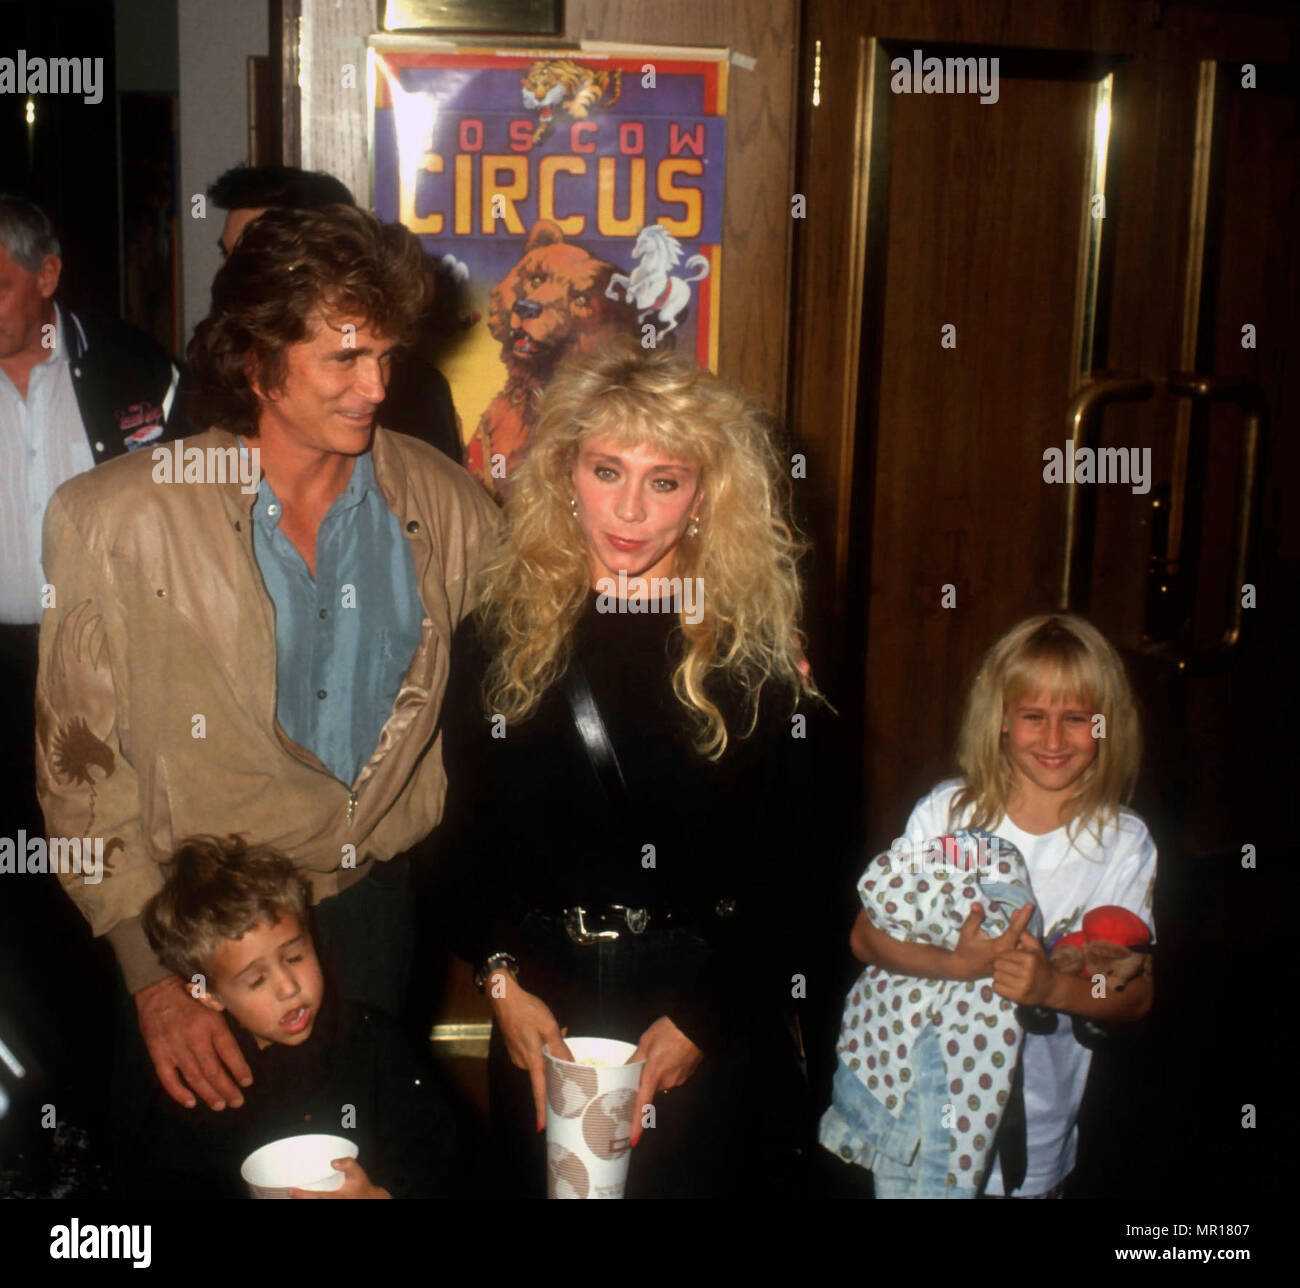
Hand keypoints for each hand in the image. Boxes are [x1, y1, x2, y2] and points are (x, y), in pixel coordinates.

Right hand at [134, 975, 252, 1110]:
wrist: (158, 989)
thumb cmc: (192, 995)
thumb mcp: (214, 1004)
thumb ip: (225, 1026)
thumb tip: (243, 1046)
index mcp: (211, 1023)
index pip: (229, 1051)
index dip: (239, 1069)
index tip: (247, 1082)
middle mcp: (194, 1037)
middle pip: (213, 1069)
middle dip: (227, 1088)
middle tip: (237, 1102)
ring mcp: (174, 1047)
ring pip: (194, 1077)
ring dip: (208, 1094)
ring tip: (220, 1105)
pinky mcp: (158, 1054)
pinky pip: (169, 1078)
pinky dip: (179, 1092)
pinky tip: (191, 1102)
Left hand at [289, 1157, 388, 1199]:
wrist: (370, 1200)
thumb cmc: (362, 1187)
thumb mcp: (358, 1173)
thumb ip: (348, 1164)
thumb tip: (333, 1162)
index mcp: (338, 1198)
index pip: (317, 1197)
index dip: (302, 1195)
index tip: (290, 1190)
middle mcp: (333, 1204)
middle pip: (312, 1204)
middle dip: (299, 1200)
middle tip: (287, 1192)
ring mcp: (332, 1206)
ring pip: (314, 1205)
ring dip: (303, 1201)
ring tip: (292, 1195)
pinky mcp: (332, 1206)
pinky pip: (317, 1204)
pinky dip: (308, 1200)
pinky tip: (302, 1198)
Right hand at [487, 973, 572, 1130]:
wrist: (504, 997)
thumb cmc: (528, 1010)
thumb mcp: (549, 1026)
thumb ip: (560, 1047)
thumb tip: (571, 1064)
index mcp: (532, 1060)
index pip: (538, 1090)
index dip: (541, 1109)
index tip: (542, 1127)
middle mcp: (523, 1062)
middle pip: (542, 1074)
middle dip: (557, 1066)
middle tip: (570, 1054)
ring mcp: (517, 1055)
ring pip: (539, 1061)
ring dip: (551, 1051)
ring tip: (561, 1033)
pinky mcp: (514, 1047)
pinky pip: (533, 1053)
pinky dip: (542, 1045)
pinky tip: (548, 1030)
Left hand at [628, 1016, 702, 1146]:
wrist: (694, 1025)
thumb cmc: (668, 1030)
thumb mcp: (646, 1041)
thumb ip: (634, 1059)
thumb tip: (623, 1072)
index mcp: (653, 1074)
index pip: (642, 1105)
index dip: (637, 1124)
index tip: (632, 1140)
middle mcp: (666, 1082)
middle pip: (650, 1089)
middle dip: (645, 1080)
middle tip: (644, 1062)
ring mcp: (678, 1080)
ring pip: (661, 1083)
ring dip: (657, 1073)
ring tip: (660, 1053)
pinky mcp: (687, 1076)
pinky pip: (672, 1078)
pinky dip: (669, 1069)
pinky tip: (670, 1055)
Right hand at [950, 902, 1034, 980]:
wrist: (963, 968)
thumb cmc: (965, 949)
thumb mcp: (967, 932)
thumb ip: (974, 918)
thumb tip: (977, 904)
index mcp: (999, 947)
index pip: (1015, 930)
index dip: (1023, 917)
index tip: (1030, 905)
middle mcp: (1008, 955)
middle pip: (1023, 937)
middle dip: (1022, 922)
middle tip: (1017, 911)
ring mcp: (1010, 961)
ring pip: (1023, 945)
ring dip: (1022, 932)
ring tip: (1017, 919)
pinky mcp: (1009, 964)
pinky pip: (1020, 951)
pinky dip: (1019, 940)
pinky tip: (1016, 933)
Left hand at [992, 931, 1054, 1005]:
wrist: (1050, 988)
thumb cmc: (1040, 965)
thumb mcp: (1035, 948)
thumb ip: (1023, 932)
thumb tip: (1015, 911)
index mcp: (1030, 959)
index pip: (1005, 953)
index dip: (1005, 954)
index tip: (1009, 957)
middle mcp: (1027, 974)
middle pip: (999, 964)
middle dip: (1001, 964)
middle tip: (1007, 965)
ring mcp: (1022, 987)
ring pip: (996, 976)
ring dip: (999, 974)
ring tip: (1008, 974)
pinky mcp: (1017, 997)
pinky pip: (996, 987)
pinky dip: (999, 984)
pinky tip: (1007, 983)